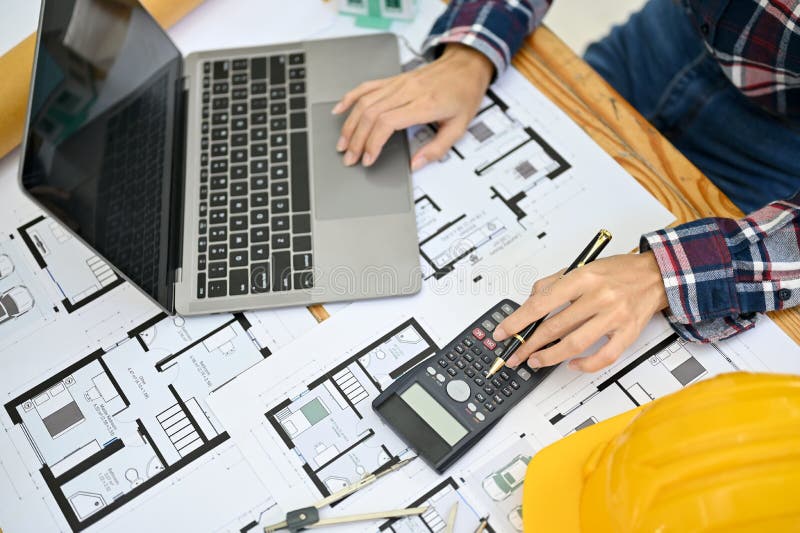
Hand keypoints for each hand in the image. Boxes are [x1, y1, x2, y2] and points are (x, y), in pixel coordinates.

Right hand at [332, 43, 493, 169]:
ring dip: (350, 124)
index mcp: (424, 104)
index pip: (388, 123)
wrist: (467, 65)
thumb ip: (437, 149)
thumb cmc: (464, 94)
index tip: (368, 159)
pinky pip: (366, 87)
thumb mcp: (459, 127)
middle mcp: (408, 91)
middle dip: (356, 139)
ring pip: (365, 102)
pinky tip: (339, 110)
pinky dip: (350, 98)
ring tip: (343, 143)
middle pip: (371, 114)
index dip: (373, 143)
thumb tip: (415, 164)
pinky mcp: (394, 79)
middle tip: (350, 158)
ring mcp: (398, 83)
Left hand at [493, 252, 668, 372]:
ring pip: (574, 344)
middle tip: (515, 354)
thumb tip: (530, 303)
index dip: (518, 321)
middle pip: (554, 326)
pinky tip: (570, 364)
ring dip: (550, 357)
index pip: (541, 303)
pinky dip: (584, 365)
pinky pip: (603, 356)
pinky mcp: (628, 333)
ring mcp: (615, 316)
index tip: (503, 332)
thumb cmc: (618, 271)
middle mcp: (599, 297)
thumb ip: (554, 283)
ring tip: (535, 361)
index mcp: (583, 278)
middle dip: (529, 344)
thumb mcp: (583, 267)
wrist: (657, 274)